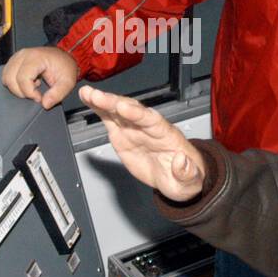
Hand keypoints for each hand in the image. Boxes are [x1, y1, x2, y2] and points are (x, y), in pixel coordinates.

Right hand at [1, 46, 79, 108]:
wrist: (64, 57)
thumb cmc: (65, 66)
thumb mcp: (67, 82)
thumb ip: (58, 94)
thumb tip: (45, 104)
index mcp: (36, 57)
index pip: (22, 78)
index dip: (29, 92)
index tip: (40, 97)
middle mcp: (23, 55)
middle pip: (11, 79)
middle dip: (22, 92)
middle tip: (36, 93)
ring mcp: (17, 57)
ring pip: (6, 77)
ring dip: (17, 87)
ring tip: (32, 86)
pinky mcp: (14, 61)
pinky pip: (7, 75)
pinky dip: (14, 83)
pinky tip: (27, 82)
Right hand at [79, 85, 205, 201]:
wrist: (175, 178)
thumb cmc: (185, 177)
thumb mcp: (191, 182)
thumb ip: (187, 172)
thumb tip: (182, 161)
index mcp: (166, 135)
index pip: (151, 121)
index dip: (137, 113)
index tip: (123, 107)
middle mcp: (149, 127)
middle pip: (131, 111)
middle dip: (114, 103)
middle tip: (97, 96)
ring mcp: (135, 129)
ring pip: (118, 110)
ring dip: (103, 101)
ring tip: (87, 94)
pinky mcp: (123, 133)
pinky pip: (110, 117)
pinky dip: (98, 107)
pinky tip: (87, 98)